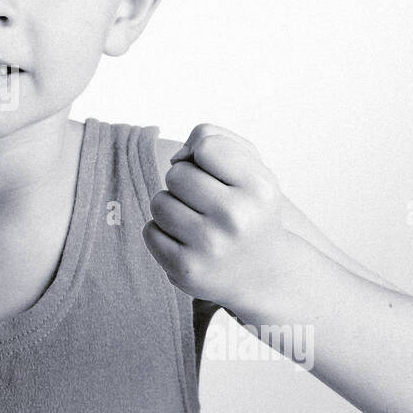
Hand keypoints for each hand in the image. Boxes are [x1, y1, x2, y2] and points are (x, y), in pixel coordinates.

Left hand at [143, 123, 291, 312]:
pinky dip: (162, 233)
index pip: (206, 146)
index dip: (203, 155)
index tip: (216, 174)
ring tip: (196, 221)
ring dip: (171, 207)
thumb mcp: (250, 167)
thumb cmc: (248, 208)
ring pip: (159, 201)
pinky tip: (187, 242)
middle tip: (205, 202)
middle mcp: (237, 218)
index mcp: (258, 188)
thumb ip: (215, 139)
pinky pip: (149, 231)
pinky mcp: (186, 269)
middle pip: (176, 173)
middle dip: (185, 183)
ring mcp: (210, 247)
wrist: (263, 273)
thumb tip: (177, 158)